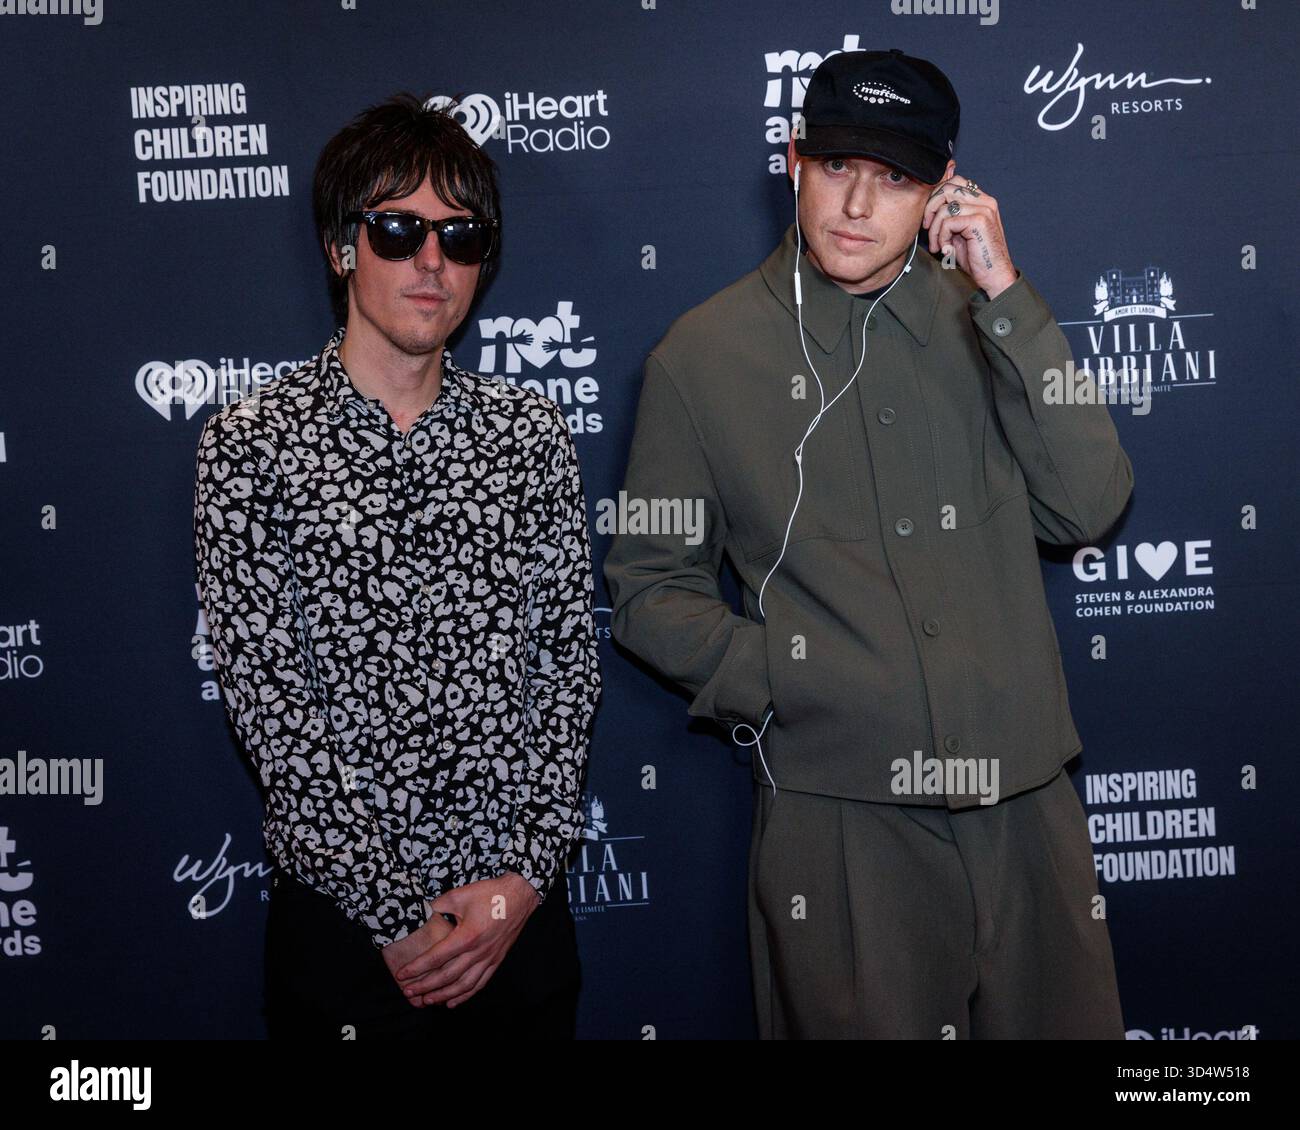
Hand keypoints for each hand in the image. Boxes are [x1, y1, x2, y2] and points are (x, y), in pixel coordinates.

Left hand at [390, 872, 539, 1008]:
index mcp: (467, 936)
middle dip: (425, 986)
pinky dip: (465, 995)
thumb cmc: (489, 893)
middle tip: (409, 992)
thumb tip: (420, 912)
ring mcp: (488, 958)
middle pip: (447, 976)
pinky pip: (479, 983)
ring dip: (444, 995)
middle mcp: (478, 951)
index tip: (402, 974)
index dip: (417, 967)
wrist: (519, 895)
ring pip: (463, 985)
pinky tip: (453, 1002)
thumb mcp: (459, 895)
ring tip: (427, 1001)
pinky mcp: (496, 960)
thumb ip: (437, 906)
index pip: (436, 957)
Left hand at [922, 172, 1016, 299]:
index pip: (954, 181)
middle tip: (927, 229)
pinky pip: (947, 222)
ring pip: (944, 208)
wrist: (994, 276)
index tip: (930, 218)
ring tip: (939, 246)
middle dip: (930, 209)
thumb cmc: (976, 257)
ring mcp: (984, 209)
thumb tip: (929, 205)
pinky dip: (941, 238)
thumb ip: (949, 216)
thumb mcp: (959, 232)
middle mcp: (985, 200)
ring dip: (934, 230)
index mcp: (982, 200)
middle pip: (946, 189)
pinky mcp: (979, 221)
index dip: (936, 196)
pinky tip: (947, 250)